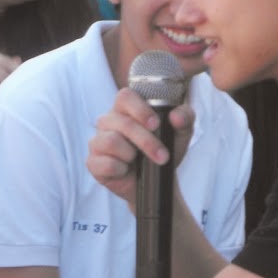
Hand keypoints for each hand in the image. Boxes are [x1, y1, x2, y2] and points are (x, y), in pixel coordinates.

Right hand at [85, 87, 195, 204]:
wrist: (157, 181)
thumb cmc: (164, 149)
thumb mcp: (181, 133)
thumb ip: (185, 118)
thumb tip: (176, 116)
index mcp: (126, 108)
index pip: (125, 96)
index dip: (140, 109)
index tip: (156, 124)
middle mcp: (108, 122)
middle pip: (123, 123)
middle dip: (146, 141)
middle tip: (162, 155)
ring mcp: (98, 142)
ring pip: (111, 141)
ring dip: (132, 154)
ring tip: (139, 161)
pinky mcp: (93, 162)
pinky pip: (104, 163)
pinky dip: (120, 169)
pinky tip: (126, 170)